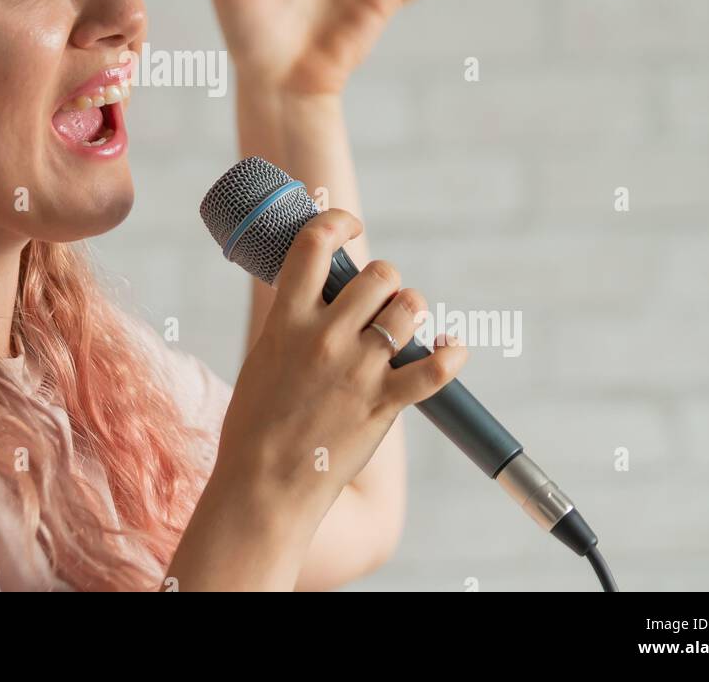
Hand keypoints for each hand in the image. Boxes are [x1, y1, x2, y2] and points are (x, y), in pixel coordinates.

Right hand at [213, 208, 467, 526]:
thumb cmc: (254, 425)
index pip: (315, 243)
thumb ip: (292, 324)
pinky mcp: (384, 403)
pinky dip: (452, 355)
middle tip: (379, 303)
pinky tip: (453, 350)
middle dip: (386, 281)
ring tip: (405, 328)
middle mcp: (325, 335)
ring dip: (412, 312)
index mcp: (287, 319)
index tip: (351, 227)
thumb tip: (317, 300)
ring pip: (409, 308)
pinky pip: (436, 368)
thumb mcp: (264, 356)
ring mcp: (357, 368)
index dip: (339, 222)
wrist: (262, 485)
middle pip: (379, 274)